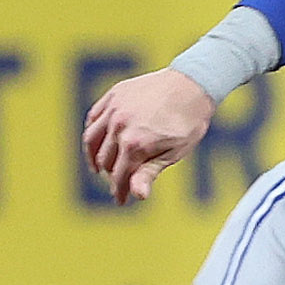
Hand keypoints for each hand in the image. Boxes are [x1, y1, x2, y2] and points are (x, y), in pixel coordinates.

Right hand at [82, 69, 217, 205]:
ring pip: (92, 139)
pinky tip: (98, 142)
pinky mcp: (113, 95)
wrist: (193, 84)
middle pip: (105, 160)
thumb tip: (137, 196)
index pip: (119, 175)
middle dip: (110, 176)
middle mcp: (119, 126)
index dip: (120, 190)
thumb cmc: (188, 122)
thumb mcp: (174, 152)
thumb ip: (150, 173)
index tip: (121, 200)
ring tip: (99, 168)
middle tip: (117, 184)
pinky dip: (93, 132)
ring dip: (94, 157)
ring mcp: (114, 108)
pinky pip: (94, 117)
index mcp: (135, 144)